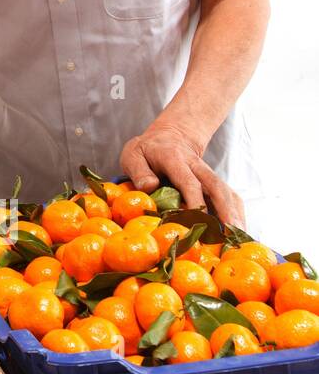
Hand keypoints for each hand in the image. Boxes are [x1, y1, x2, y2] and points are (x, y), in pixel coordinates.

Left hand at [119, 123, 244, 228]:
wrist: (170, 136)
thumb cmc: (147, 151)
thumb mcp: (133, 155)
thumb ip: (138, 171)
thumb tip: (149, 188)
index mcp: (174, 159)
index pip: (188, 181)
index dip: (195, 199)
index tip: (198, 218)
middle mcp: (196, 166)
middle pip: (216, 187)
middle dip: (225, 210)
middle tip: (229, 233)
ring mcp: (208, 174)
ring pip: (226, 192)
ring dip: (235, 215)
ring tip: (239, 238)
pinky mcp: (214, 183)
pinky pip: (230, 197)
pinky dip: (237, 214)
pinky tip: (239, 232)